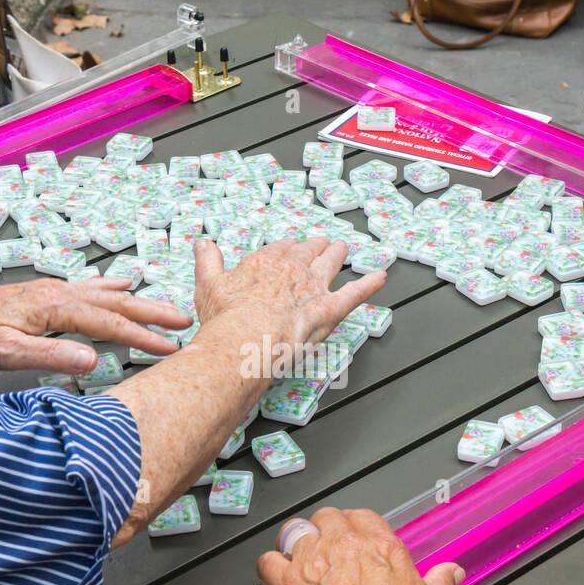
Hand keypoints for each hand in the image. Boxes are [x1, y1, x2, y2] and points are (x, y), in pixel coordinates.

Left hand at [0, 277, 191, 373]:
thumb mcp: (7, 352)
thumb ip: (52, 355)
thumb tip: (93, 359)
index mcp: (56, 308)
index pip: (110, 325)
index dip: (143, 337)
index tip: (171, 347)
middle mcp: (60, 294)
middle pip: (117, 304)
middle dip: (153, 314)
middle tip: (186, 320)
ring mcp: (55, 291)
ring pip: (107, 295)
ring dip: (139, 303)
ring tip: (166, 308)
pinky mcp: (47, 293)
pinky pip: (90, 288)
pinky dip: (112, 287)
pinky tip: (123, 284)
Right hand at [193, 237, 385, 355]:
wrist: (247, 341)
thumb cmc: (226, 319)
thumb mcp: (208, 285)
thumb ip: (208, 262)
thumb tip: (202, 244)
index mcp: (266, 261)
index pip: (280, 247)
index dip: (286, 247)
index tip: (288, 247)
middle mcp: (293, 268)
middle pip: (309, 250)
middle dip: (315, 245)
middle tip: (321, 243)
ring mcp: (314, 287)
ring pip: (331, 262)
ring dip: (338, 253)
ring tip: (343, 247)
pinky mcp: (331, 309)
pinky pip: (356, 294)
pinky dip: (370, 284)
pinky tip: (381, 276)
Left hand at [257, 508, 463, 584]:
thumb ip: (440, 582)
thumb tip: (451, 572)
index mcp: (379, 546)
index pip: (362, 517)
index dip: (354, 526)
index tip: (353, 538)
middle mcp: (344, 546)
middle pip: (326, 517)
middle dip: (324, 530)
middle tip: (326, 551)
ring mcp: (313, 562)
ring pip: (294, 533)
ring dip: (296, 546)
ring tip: (299, 563)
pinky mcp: (287, 583)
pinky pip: (267, 560)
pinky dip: (269, 567)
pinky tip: (275, 578)